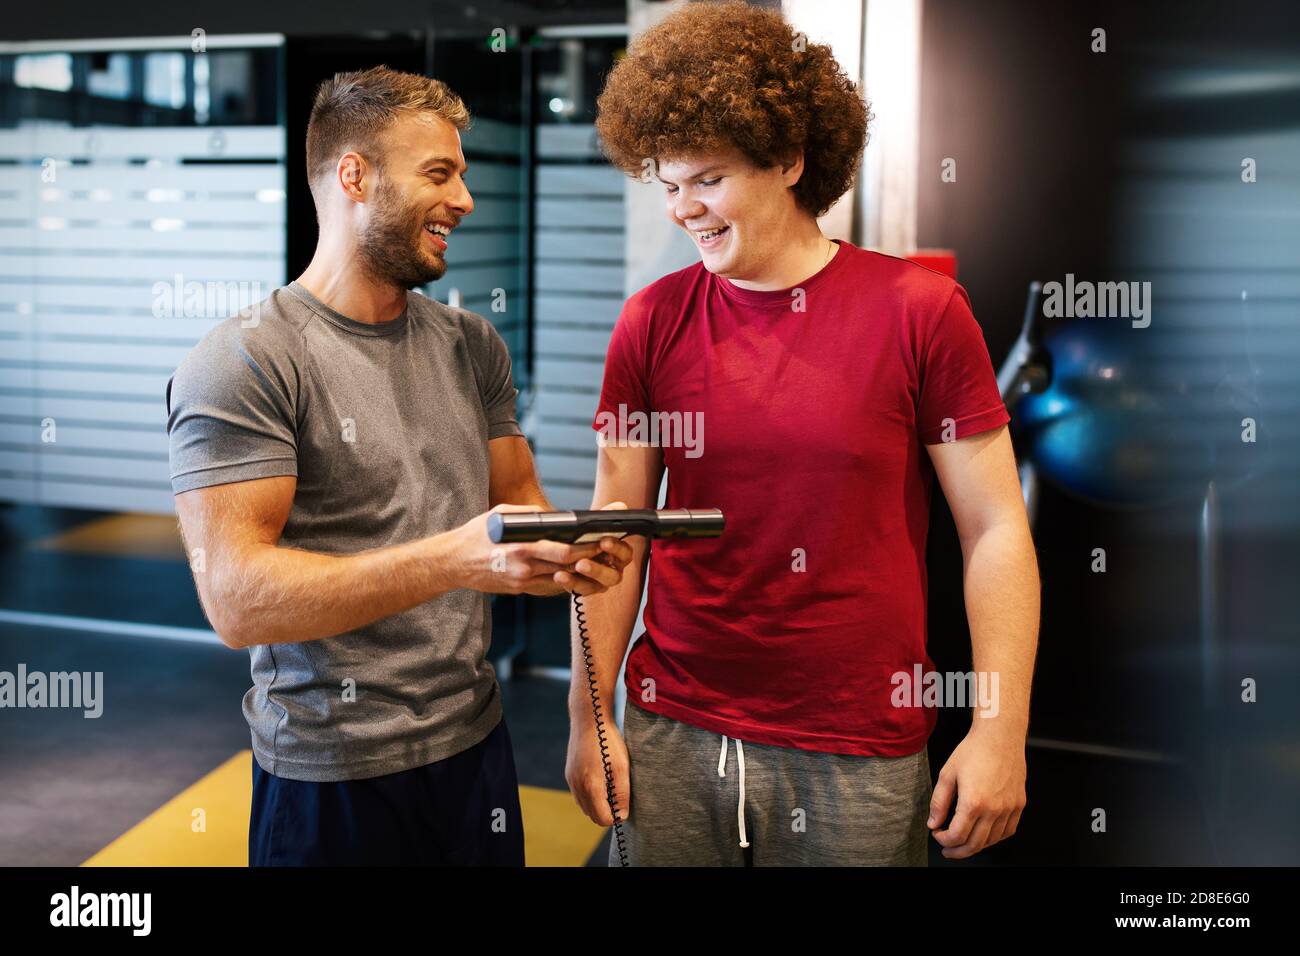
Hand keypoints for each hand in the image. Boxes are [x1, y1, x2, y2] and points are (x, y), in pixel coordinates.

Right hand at [447, 502, 632, 596]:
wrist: (451, 563)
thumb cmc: (474, 536)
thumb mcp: (499, 515)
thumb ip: (527, 515)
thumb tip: (552, 516)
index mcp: (521, 549)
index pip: (563, 553)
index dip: (586, 550)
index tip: (601, 542)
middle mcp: (524, 570)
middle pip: (566, 567)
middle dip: (588, 559)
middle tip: (604, 550)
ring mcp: (522, 583)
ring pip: (559, 579)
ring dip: (578, 571)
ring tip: (593, 559)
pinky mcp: (518, 590)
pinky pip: (546, 585)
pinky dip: (561, 578)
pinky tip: (571, 570)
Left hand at [551, 501, 633, 595]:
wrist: (567, 551)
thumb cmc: (586, 537)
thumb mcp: (593, 526)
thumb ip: (606, 517)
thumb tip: (620, 506)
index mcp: (619, 555)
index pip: (625, 553)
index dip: (616, 548)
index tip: (604, 541)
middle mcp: (613, 571)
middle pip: (613, 575)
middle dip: (597, 569)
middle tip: (582, 562)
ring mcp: (599, 583)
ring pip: (597, 586)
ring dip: (581, 579)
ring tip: (566, 570)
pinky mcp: (584, 589)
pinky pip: (580, 590)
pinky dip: (570, 583)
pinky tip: (559, 575)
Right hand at [566, 712, 629, 826]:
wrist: (590, 718)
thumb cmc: (608, 741)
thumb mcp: (622, 767)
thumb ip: (622, 794)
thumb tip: (622, 815)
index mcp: (590, 787)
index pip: (603, 819)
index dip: (616, 816)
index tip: (625, 804)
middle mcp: (577, 786)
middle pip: (592, 815)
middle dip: (607, 811)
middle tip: (619, 796)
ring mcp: (571, 780)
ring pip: (585, 806)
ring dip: (598, 804)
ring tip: (611, 787)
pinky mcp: (569, 773)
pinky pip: (579, 794)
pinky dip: (590, 795)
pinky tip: (601, 780)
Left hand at [927, 727, 1026, 859]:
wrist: (1000, 736)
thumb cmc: (974, 750)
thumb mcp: (947, 774)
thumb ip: (939, 802)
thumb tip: (933, 823)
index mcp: (974, 802)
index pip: (957, 836)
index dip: (943, 840)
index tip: (938, 835)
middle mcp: (994, 809)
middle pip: (975, 844)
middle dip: (958, 851)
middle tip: (948, 850)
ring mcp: (1009, 808)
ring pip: (992, 841)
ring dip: (976, 846)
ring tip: (964, 842)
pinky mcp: (1019, 804)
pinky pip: (1008, 831)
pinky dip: (995, 838)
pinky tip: (984, 834)